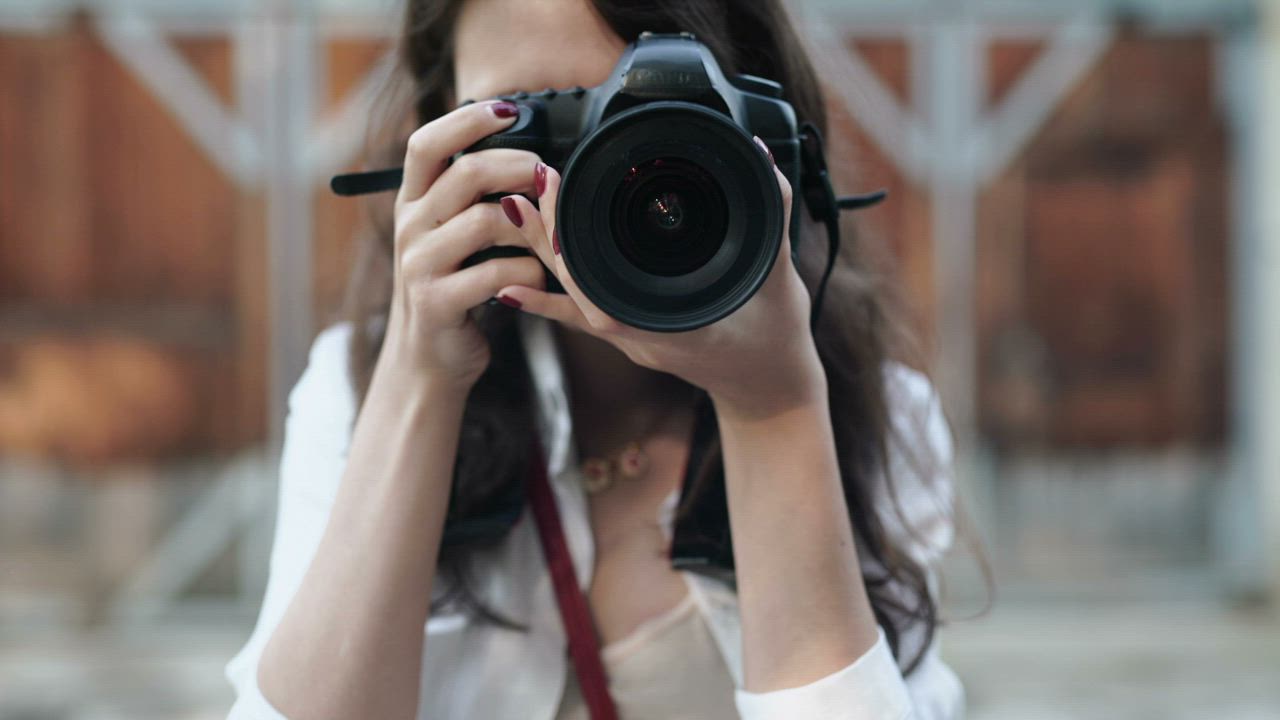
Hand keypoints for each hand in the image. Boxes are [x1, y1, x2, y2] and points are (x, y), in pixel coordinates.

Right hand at [382, 100, 551, 392]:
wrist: (429, 361)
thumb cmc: (454, 290)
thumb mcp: (452, 238)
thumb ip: (473, 200)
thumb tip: (531, 161)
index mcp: (413, 203)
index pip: (427, 143)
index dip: (468, 120)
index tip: (510, 109)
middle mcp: (410, 227)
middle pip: (466, 173)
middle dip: (519, 168)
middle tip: (549, 178)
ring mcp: (419, 265)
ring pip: (487, 221)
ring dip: (533, 227)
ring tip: (549, 240)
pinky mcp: (437, 302)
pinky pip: (495, 272)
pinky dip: (529, 273)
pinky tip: (538, 280)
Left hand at [495, 141, 826, 420]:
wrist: (767, 390)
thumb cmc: (774, 338)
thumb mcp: (779, 271)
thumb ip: (771, 210)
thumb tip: (759, 155)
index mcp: (669, 323)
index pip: (599, 287)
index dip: (568, 244)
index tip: (554, 193)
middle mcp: (638, 334)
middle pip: (574, 283)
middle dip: (547, 232)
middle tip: (527, 184)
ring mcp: (629, 338)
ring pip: (572, 295)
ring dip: (542, 252)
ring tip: (513, 209)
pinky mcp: (629, 335)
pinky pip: (579, 315)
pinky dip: (546, 299)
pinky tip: (510, 288)